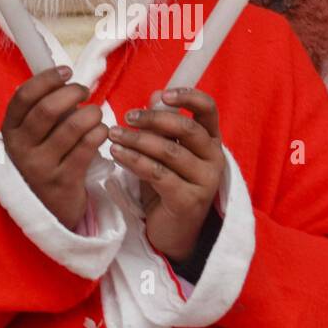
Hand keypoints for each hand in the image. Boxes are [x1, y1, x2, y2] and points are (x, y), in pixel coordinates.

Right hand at [1, 66, 108, 230]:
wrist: (46, 210)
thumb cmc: (43, 162)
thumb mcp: (31, 138)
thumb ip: (42, 110)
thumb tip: (65, 78)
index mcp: (10, 132)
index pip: (24, 97)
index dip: (47, 79)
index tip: (67, 72)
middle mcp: (21, 149)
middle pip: (47, 110)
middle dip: (72, 93)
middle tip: (84, 92)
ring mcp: (41, 167)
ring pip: (72, 127)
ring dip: (90, 113)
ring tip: (95, 114)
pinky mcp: (63, 181)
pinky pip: (87, 147)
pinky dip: (99, 132)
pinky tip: (101, 131)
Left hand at [109, 87, 224, 262]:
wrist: (173, 233)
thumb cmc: (168, 188)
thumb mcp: (165, 154)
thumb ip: (163, 127)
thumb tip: (155, 95)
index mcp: (211, 142)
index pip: (208, 110)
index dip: (188, 96)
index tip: (163, 94)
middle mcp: (214, 159)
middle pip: (188, 128)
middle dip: (154, 119)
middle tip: (127, 117)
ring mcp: (205, 181)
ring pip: (169, 151)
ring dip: (138, 140)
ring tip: (113, 135)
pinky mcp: (188, 200)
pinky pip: (158, 174)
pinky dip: (135, 161)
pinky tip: (117, 155)